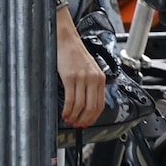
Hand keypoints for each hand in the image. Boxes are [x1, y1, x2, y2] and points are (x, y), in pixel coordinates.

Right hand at [54, 5, 105, 128]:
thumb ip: (91, 84)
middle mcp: (94, 79)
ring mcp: (82, 78)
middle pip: (91, 107)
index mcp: (101, 78)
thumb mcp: (89, 69)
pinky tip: (65, 113)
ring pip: (80, 106)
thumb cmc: (75, 54)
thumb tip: (87, 103)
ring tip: (69, 120)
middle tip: (77, 125)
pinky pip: (71, 100)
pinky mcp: (70, 77)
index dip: (93, 117)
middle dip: (84, 120)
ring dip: (74, 117)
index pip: (100, 104)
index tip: (87, 123)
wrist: (66, 39)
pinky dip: (68, 110)